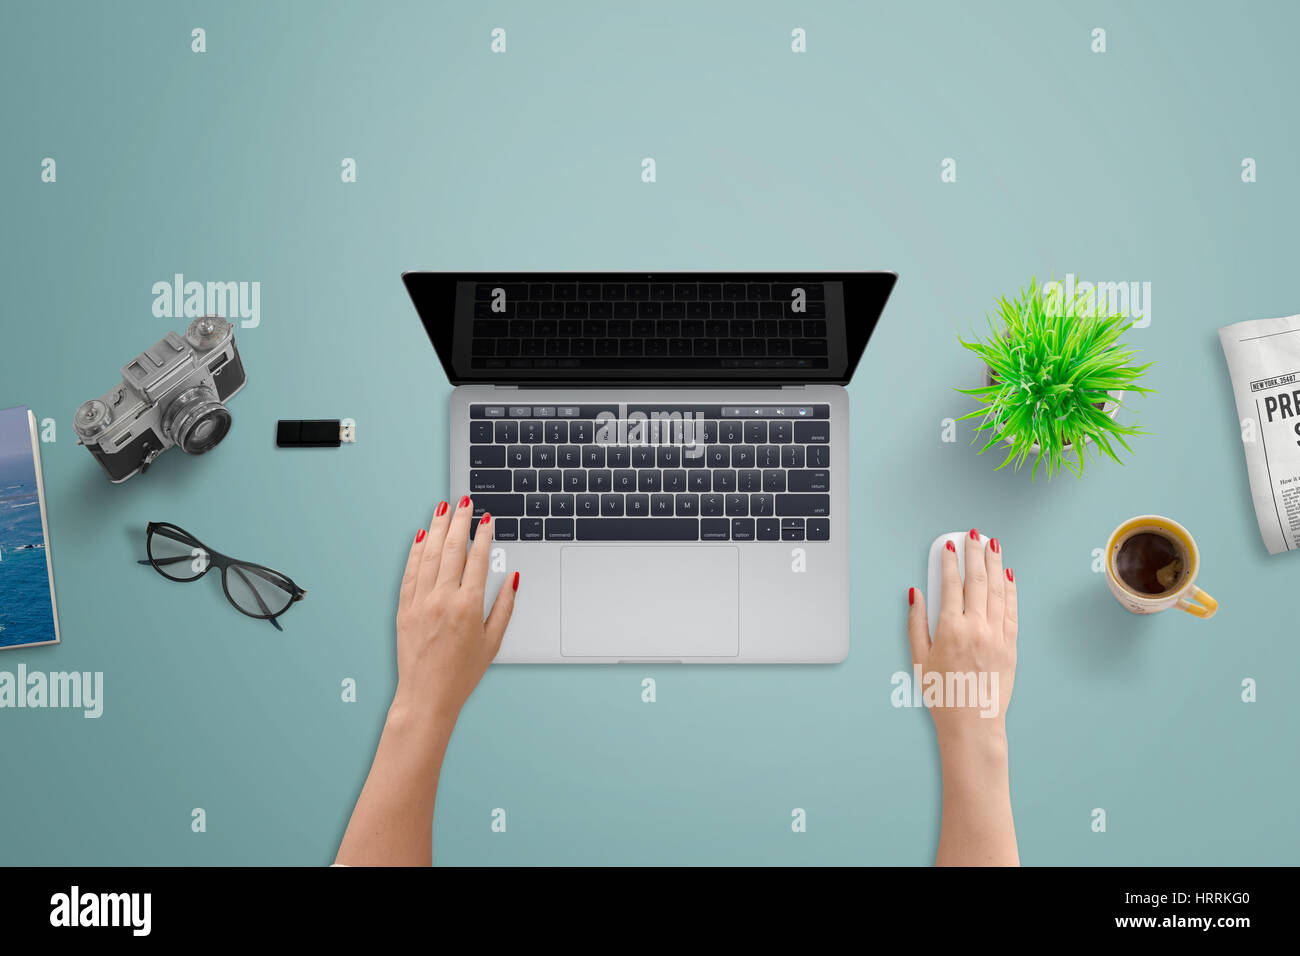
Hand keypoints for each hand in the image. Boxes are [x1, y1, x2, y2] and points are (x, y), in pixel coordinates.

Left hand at [393, 495, 517, 720]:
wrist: (427, 696)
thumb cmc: (462, 674)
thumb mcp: (493, 641)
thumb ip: (505, 606)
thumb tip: (512, 577)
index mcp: (468, 607)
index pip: (477, 559)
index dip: (483, 535)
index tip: (487, 519)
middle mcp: (442, 599)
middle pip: (452, 548)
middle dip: (459, 521)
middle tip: (464, 502)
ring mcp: (420, 602)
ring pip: (428, 554)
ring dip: (436, 528)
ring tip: (442, 509)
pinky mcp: (403, 608)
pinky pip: (410, 571)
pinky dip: (415, 551)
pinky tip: (421, 536)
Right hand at [907, 530, 1017, 743]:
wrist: (973, 724)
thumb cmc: (943, 695)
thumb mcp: (919, 658)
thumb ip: (916, 623)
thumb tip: (916, 595)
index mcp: (951, 630)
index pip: (951, 585)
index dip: (949, 562)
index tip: (948, 547)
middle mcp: (977, 628)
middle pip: (977, 580)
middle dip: (975, 554)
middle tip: (974, 536)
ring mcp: (998, 636)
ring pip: (998, 590)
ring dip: (996, 564)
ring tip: (994, 545)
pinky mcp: (1011, 646)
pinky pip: (1012, 610)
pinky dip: (1010, 590)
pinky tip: (1008, 576)